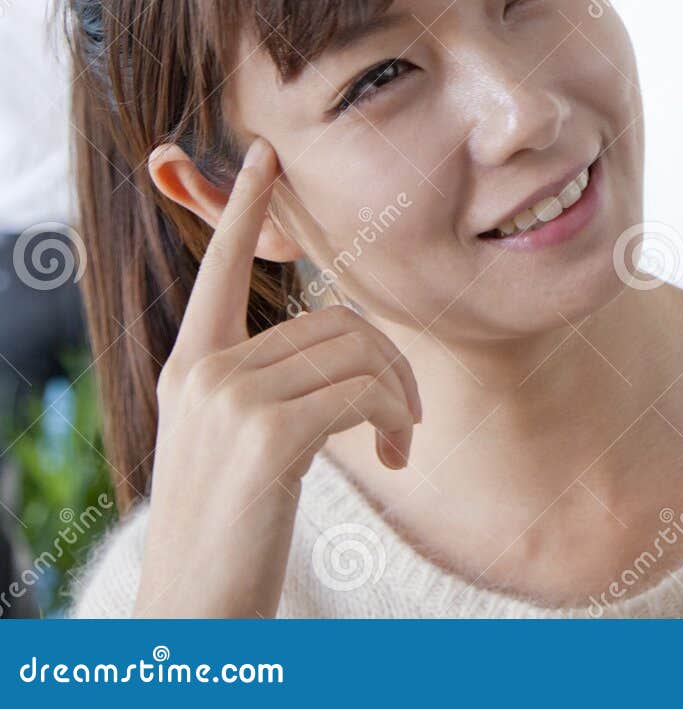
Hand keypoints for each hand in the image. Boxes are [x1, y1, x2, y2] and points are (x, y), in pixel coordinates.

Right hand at [133, 138, 421, 617]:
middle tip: (407, 419)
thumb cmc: (228, 531)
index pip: (221, 271)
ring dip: (401, 396)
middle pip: (335, 321)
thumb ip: (265, 385)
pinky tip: (396, 456)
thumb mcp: (233, 444)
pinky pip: (366, 391)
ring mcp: (230, 398)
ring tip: (402, 442)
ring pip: (358, 353)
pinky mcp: (269, 431)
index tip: (265, 155)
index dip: (244, 211)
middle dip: (390, 363)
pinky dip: (397, 417)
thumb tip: (337, 347)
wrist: (196, 613)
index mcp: (190, 366)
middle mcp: (203, 370)